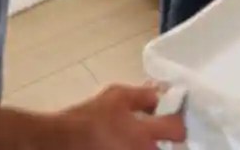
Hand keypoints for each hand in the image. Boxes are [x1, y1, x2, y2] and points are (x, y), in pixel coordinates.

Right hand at [55, 84, 184, 148]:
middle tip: (158, 130)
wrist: (60, 141)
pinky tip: (126, 142)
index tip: (173, 115)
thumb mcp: (116, 96)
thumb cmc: (89, 117)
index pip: (178, 130)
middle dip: (168, 140)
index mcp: (144, 134)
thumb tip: (161, 95)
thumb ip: (143, 95)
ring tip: (136, 137)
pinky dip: (138, 148)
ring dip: (153, 145)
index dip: (178, 121)